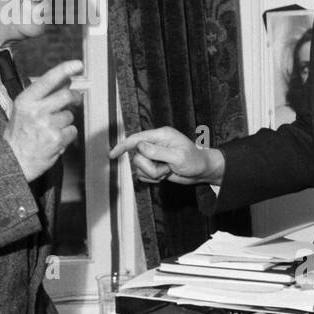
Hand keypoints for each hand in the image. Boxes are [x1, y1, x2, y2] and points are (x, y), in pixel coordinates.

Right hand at [3, 60, 82, 180]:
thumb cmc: (19, 133)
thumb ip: (45, 94)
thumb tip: (67, 80)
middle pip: (66, 96)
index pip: (48, 79)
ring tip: (52, 128)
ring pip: (70, 115)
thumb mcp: (25, 109)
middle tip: (76, 99)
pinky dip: (67, 135)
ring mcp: (47, 125)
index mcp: (25, 100)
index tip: (78, 64)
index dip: (65, 69)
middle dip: (75, 97)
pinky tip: (55, 138)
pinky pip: (72, 130)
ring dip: (66, 121)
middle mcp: (36, 110)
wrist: (13, 161)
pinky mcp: (56, 139)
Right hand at [109, 127, 223, 185]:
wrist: (201, 171)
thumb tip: (139, 146)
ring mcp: (154, 155)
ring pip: (140, 168)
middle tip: (167, 169)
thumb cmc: (194, 161)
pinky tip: (165, 174)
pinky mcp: (154, 165)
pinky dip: (154, 178)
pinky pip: (144, 175)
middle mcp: (155, 144)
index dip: (122, 146)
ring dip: (154, 174)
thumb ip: (158, 152)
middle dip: (150, 168)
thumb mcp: (178, 157)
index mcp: (161, 135)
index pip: (136, 139)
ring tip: (168, 171)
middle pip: (137, 157)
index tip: (112, 155)